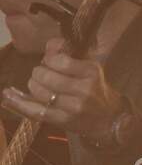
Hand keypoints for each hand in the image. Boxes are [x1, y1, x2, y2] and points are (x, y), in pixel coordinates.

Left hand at [1, 37, 126, 136]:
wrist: (109, 118)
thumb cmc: (96, 89)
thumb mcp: (89, 65)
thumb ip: (67, 52)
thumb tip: (50, 44)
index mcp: (90, 72)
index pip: (58, 60)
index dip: (49, 60)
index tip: (52, 63)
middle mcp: (83, 90)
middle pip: (44, 76)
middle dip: (39, 73)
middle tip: (44, 76)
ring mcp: (73, 107)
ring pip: (38, 92)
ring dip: (34, 86)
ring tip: (40, 86)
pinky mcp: (63, 120)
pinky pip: (36, 110)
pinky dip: (20, 102)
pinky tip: (9, 95)